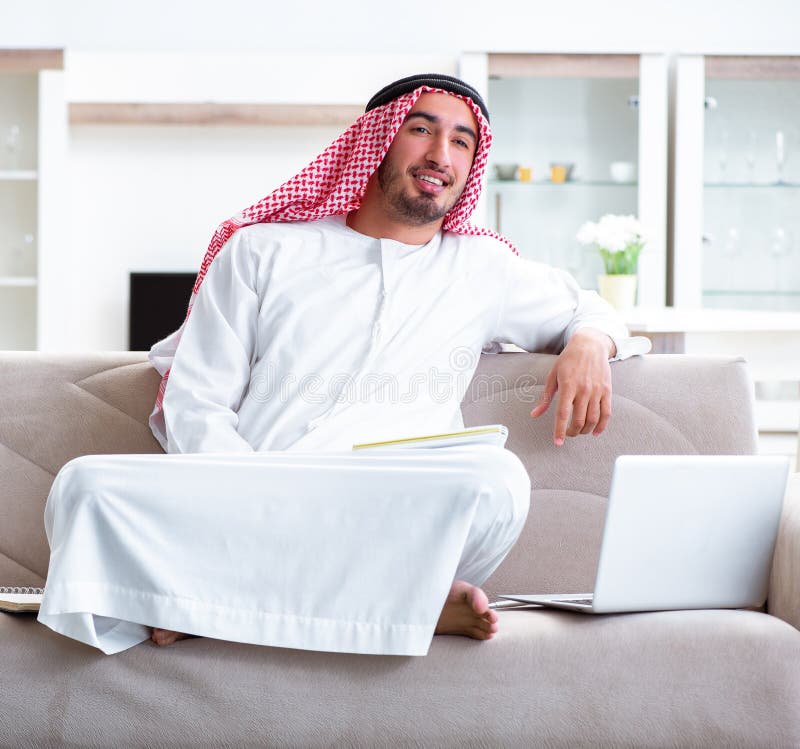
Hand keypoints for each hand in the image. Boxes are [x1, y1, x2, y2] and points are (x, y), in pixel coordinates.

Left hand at [529, 329, 614, 445]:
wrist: (590, 345)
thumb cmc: (568, 360)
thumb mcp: (553, 375)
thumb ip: (546, 398)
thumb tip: (535, 414)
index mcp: (567, 386)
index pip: (563, 414)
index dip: (560, 430)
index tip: (558, 442)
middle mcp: (583, 389)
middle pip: (579, 420)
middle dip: (572, 432)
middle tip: (568, 434)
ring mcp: (597, 390)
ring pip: (593, 419)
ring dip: (585, 430)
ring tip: (579, 431)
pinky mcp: (607, 391)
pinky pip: (606, 413)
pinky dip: (602, 425)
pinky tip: (595, 431)